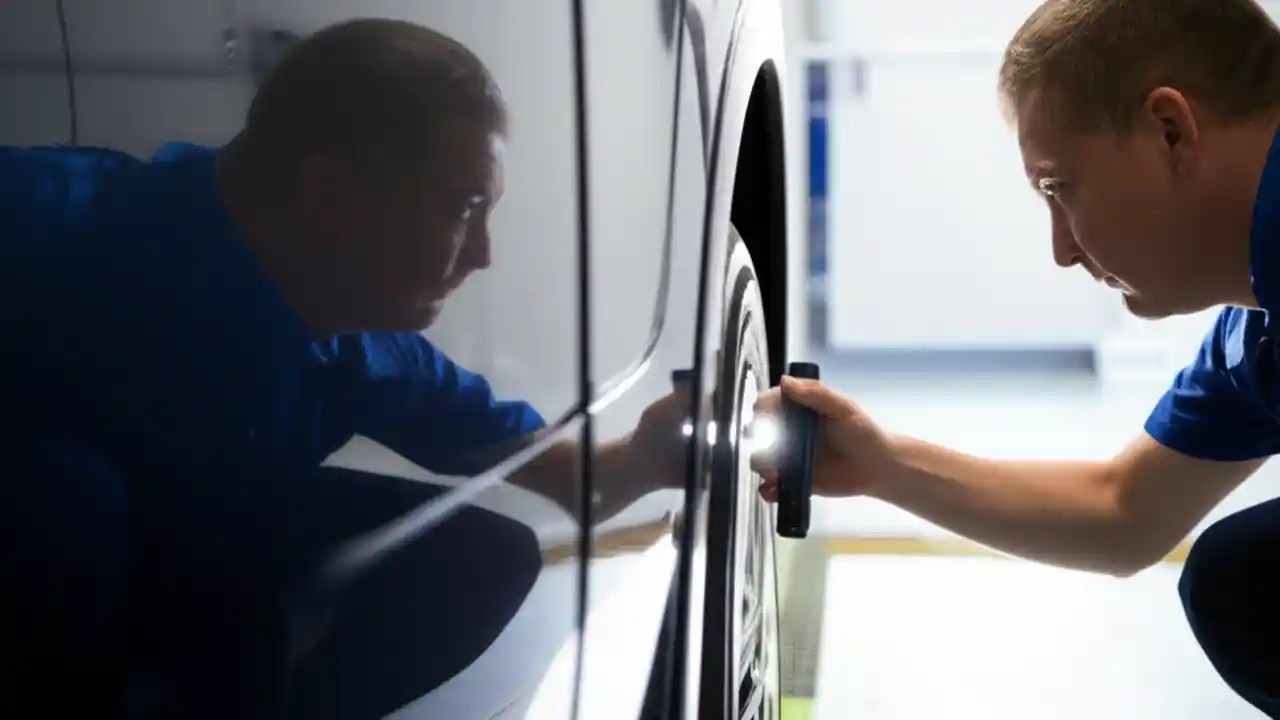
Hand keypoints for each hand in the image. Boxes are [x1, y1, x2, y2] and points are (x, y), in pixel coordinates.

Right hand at [750, 376, 896, 500]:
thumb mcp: (842, 408)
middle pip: (759, 433)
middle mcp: (789, 433)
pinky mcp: (793, 480)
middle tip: (771, 447)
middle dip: (758, 441)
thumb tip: (786, 381)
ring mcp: (789, 457)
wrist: (878, 468)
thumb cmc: (863, 433)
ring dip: (763, 466)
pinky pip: (771, 486)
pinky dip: (768, 489)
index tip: (762, 415)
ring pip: (761, 460)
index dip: (762, 408)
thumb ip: (815, 393)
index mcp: (799, 410)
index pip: (770, 404)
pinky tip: (776, 488)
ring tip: (776, 471)